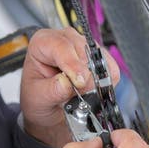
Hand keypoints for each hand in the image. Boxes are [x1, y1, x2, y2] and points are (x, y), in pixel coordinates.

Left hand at [20, 27, 119, 147]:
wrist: (48, 107)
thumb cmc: (38, 97)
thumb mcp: (38, 98)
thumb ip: (51, 90)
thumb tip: (66, 83)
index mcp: (42, 42)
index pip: (60, 45)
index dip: (72, 63)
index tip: (80, 81)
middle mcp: (64, 39)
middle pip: (83, 49)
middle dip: (86, 74)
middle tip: (82, 94)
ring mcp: (82, 46)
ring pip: (99, 57)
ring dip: (97, 79)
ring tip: (84, 95)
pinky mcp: (97, 58)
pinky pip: (111, 67)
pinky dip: (106, 82)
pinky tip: (93, 91)